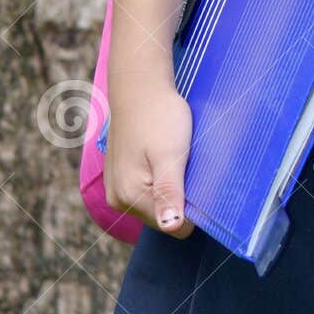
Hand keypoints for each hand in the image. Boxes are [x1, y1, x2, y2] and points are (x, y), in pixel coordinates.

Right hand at [104, 80, 194, 237]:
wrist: (140, 86)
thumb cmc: (159, 117)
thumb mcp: (171, 155)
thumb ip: (169, 193)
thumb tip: (172, 228)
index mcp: (129, 196)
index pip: (173, 227)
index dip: (191, 208)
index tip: (196, 179)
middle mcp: (118, 198)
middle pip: (163, 217)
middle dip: (180, 196)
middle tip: (186, 163)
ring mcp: (117, 187)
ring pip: (156, 203)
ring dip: (170, 186)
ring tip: (175, 157)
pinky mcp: (120, 175)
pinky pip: (147, 189)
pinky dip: (160, 177)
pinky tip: (165, 155)